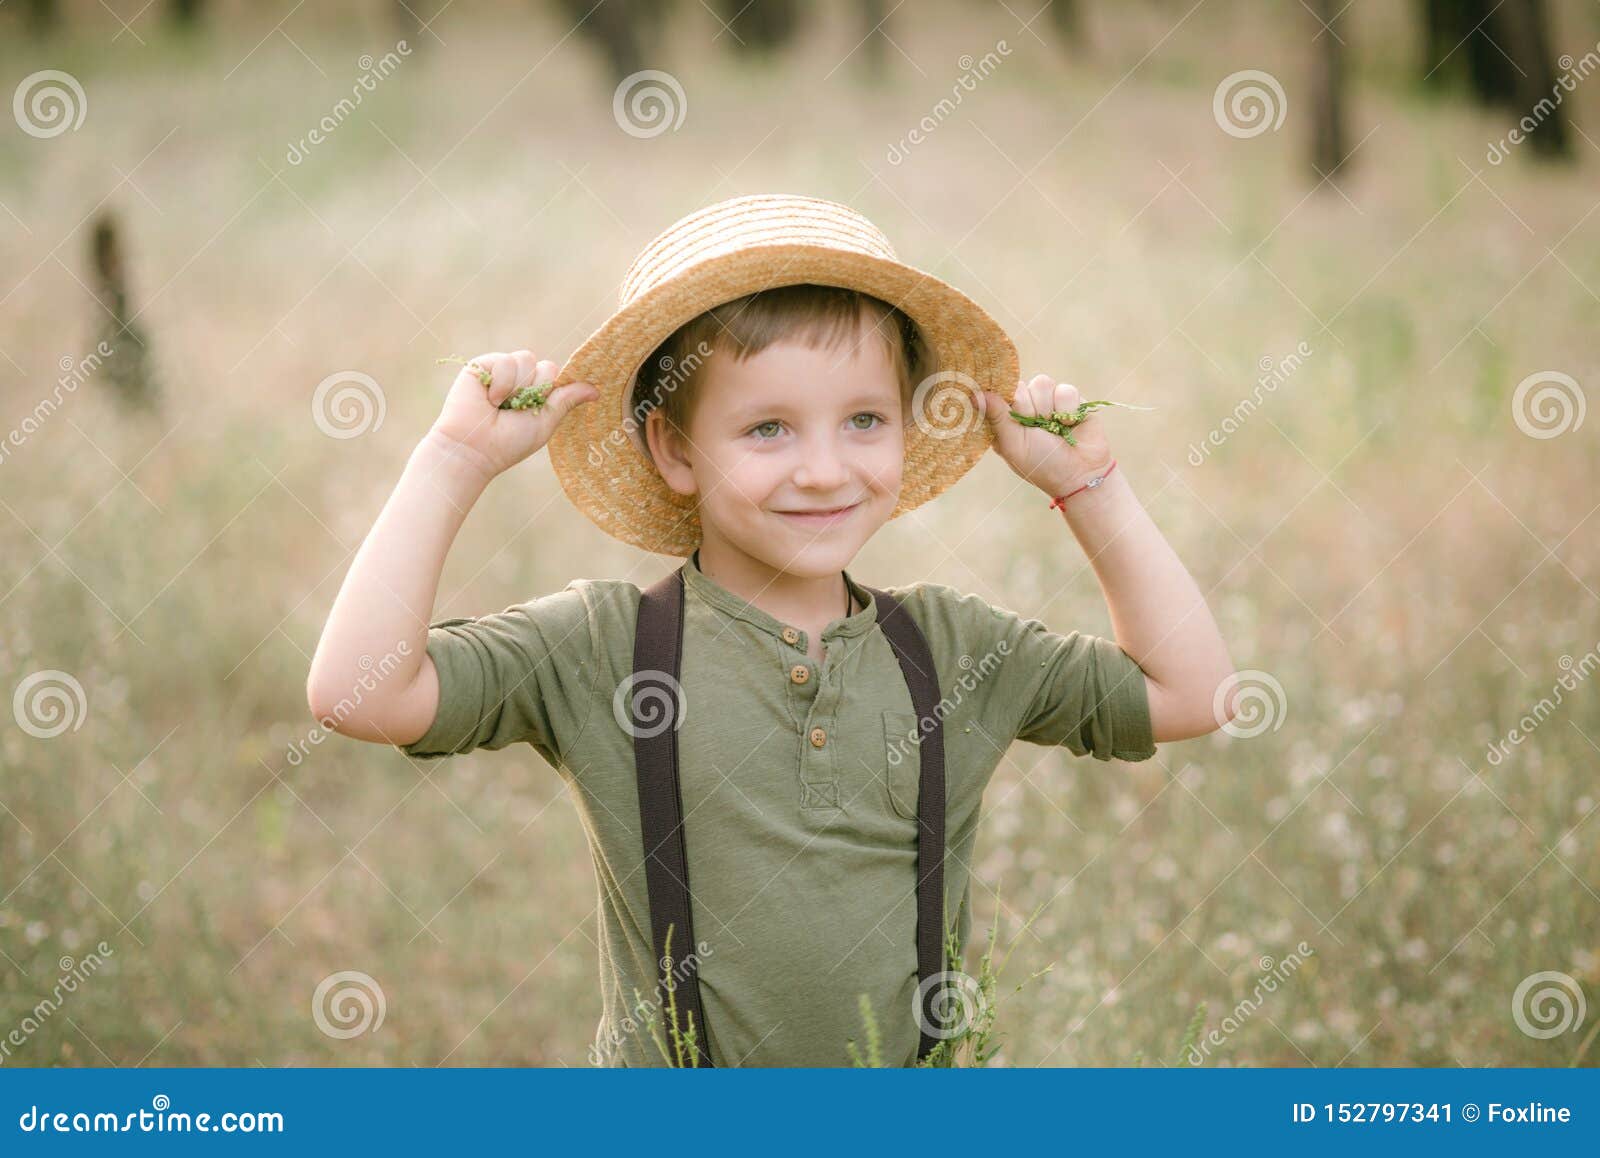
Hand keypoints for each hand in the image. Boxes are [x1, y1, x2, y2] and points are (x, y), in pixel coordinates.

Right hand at [427, 350, 598, 479]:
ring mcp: (502, 370)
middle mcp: (521, 379)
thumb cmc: (509, 442)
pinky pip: (507, 360)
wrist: (473, 447)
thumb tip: (596, 389)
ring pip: (528, 359)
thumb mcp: (545, 421)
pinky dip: (502, 383)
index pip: (555, 376)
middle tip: (515, 410)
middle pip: (546, 366)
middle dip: (535, 390)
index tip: (533, 412)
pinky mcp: (483, 364)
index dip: (548, 393)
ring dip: (518, 387)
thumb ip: (567, 400)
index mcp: (536, 393)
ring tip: (500, 405)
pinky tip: (489, 398)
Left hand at [982, 375, 1113, 497]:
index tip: (1019, 420)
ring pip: (1043, 383)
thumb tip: (974, 394)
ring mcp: (1048, 401)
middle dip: (1031, 409)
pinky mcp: (1071, 399)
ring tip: (1056, 429)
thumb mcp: (1014, 443)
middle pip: (1021, 385)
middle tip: (1039, 431)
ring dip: (1050, 409)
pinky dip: (1068, 410)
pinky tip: (1070, 426)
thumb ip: (996, 416)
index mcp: (1006, 418)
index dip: (1009, 404)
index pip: (999, 391)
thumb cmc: (1042, 464)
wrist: (1081, 475)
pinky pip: (1066, 389)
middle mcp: (1026, 406)